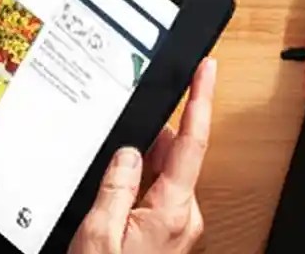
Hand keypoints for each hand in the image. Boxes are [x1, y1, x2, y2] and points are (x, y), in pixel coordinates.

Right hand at [71, 58, 216, 253]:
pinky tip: (113, 204)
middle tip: (116, 143)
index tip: (207, 69)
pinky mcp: (170, 237)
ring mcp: (180, 228)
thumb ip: (115, 185)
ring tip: (106, 194)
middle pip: (174, 157)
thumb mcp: (97, 234)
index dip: (200, 100)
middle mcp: (185, 218)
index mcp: (173, 211)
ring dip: (140, 170)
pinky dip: (138, 189)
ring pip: (162, 178)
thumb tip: (130, 150)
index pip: (192, 142)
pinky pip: (157, 198)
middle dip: (150, 141)